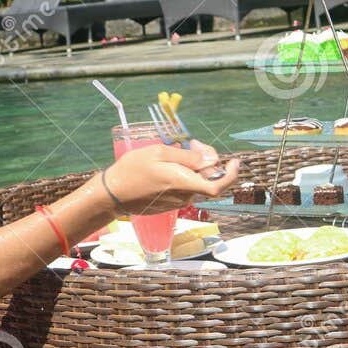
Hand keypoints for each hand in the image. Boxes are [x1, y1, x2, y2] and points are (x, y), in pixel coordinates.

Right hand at [102, 141, 240, 214]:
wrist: (112, 194)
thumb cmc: (132, 170)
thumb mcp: (159, 153)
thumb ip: (188, 156)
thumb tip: (211, 158)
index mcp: (182, 182)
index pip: (217, 186)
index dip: (230, 175)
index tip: (234, 162)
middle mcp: (184, 195)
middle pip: (207, 179)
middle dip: (206, 159)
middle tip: (192, 143)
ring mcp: (177, 202)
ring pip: (195, 182)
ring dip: (193, 166)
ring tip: (176, 151)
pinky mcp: (170, 204)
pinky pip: (185, 187)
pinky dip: (184, 174)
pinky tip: (169, 165)